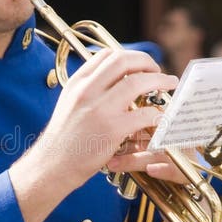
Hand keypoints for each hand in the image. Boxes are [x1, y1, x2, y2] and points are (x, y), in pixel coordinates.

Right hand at [9, 49, 178, 221]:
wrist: (52, 166)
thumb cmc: (64, 140)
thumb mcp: (69, 104)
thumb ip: (88, 90)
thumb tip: (113, 82)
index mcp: (77, 83)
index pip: (107, 55)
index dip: (130, 56)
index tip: (141, 65)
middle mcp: (87, 91)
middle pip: (124, 61)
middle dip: (146, 62)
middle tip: (158, 71)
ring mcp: (100, 109)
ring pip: (137, 82)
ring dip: (159, 81)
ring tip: (169, 85)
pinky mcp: (112, 129)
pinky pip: (144, 114)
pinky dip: (157, 113)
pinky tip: (161, 117)